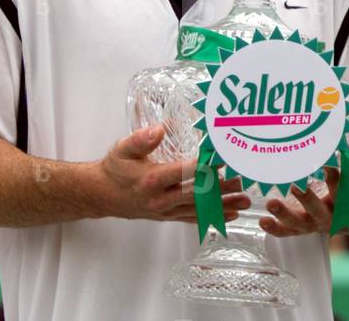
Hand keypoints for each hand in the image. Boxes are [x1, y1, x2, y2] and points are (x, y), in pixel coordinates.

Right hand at [96, 126, 249, 222]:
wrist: (101, 195)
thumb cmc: (115, 169)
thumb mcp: (123, 149)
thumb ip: (141, 139)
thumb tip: (160, 129)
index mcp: (152, 180)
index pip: (184, 172)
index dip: (205, 165)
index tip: (225, 158)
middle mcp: (161, 199)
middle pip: (197, 194)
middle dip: (222, 189)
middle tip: (243, 181)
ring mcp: (166, 211)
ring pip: (199, 209)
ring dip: (224, 205)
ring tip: (246, 201)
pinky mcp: (168, 216)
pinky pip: (194, 218)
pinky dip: (214, 217)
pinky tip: (232, 214)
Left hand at [259, 154, 348, 237]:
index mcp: (347, 204)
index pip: (341, 191)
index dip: (334, 178)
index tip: (325, 165)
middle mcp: (330, 217)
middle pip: (318, 210)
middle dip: (306, 199)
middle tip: (296, 185)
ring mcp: (314, 224)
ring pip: (299, 223)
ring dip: (284, 214)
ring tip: (271, 203)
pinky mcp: (301, 228)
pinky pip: (288, 232)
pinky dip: (275, 229)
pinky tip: (264, 220)